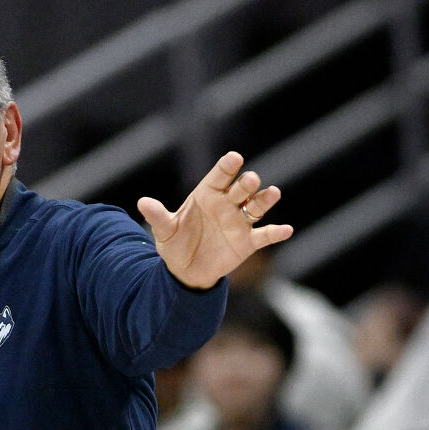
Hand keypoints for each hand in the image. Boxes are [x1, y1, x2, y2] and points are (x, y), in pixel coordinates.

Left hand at [137, 152, 292, 290]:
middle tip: (250, 180)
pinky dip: (276, 233)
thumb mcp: (164, 231)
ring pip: (257, 207)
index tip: (234, 158)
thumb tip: (142, 202)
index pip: (219, 176)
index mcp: (207, 194)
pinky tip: (286, 230)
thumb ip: (157, 216)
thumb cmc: (175, 243)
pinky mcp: (248, 242)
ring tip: (273, 193)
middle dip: (246, 184)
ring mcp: (239, 222)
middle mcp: (227, 204)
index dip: (227, 167)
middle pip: (241, 189)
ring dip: (265, 200)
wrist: (185, 271)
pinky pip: (265, 235)